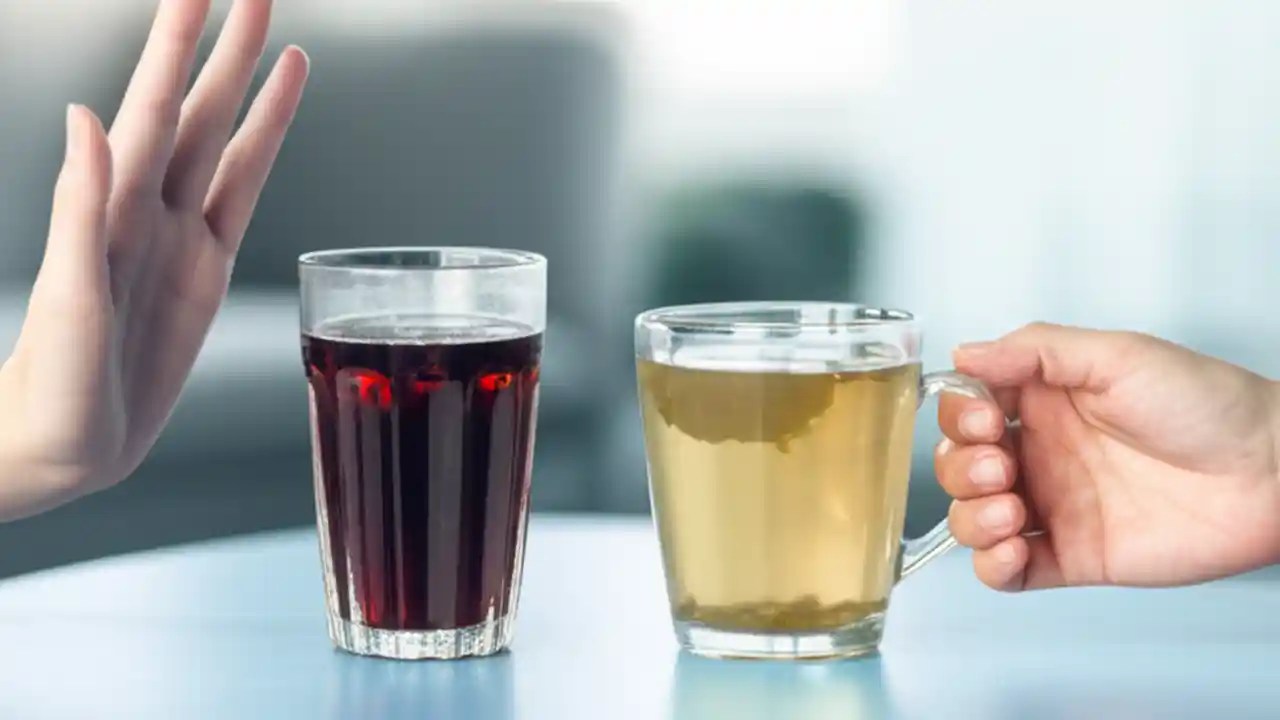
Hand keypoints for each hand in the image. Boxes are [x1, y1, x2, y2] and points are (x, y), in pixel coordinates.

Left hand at [0, 0, 307, 520]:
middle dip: (225, 53)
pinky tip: (266, 127)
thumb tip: (91, 117)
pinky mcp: (204, 275)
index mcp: (110, 212)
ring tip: (287, 48)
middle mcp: (149, 214)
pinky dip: (258, 159)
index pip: (151, 110)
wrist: (62, 449)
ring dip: (252, 97)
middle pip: (195, 115)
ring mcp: (179, 241)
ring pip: (224, 150)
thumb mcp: (65, 301)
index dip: (174, 50)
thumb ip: (78, 208)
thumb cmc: (50, 387)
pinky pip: (240, 203)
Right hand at [935, 323, 1279, 589]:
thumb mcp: (1116, 355)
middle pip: (959, 466)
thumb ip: (1035, 350)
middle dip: (961, 469)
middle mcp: (1043, 455)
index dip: (961, 417)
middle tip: (1000, 466)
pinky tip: (1012, 549)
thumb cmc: (1208, 405)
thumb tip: (965, 355)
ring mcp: (1055, 508)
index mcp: (1045, 403)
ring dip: (972, 517)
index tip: (986, 419)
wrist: (1270, 471)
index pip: (968, 410)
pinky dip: (992, 566)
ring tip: (1010, 509)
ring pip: (973, 520)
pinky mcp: (1073, 556)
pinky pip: (1008, 573)